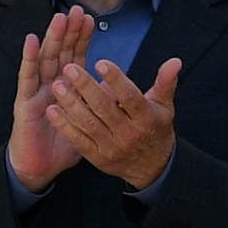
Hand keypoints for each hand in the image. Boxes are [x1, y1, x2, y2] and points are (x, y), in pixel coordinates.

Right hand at [7, 11, 90, 190]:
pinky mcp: (24, 103)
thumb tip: (121, 93)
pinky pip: (27, 78)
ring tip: (60, 18)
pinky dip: (29, 58)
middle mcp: (50, 85)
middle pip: (60, 52)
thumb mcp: (91, 124)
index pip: (75, 57)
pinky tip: (32, 40)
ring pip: (45, 59)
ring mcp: (36, 91)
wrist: (40, 168)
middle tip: (76, 9)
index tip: (90, 19)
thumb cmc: (64, 146)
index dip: (81, 39)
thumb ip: (103, 107)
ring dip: (52, 38)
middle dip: (68, 31)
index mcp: (66, 87)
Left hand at [44, 51, 184, 192]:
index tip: (100, 62)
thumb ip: (165, 82)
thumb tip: (175, 60)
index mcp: (146, 118)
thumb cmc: (155, 129)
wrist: (151, 167)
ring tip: (57, 85)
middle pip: (105, 108)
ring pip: (88, 123)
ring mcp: (111, 147)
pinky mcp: (97, 157)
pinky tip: (52, 110)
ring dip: (71, 104)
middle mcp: (128, 133)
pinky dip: (64, 125)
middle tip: (69, 68)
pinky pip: (78, 140)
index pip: (130, 97)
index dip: (116, 80)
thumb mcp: (164, 106)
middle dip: (86, 87)